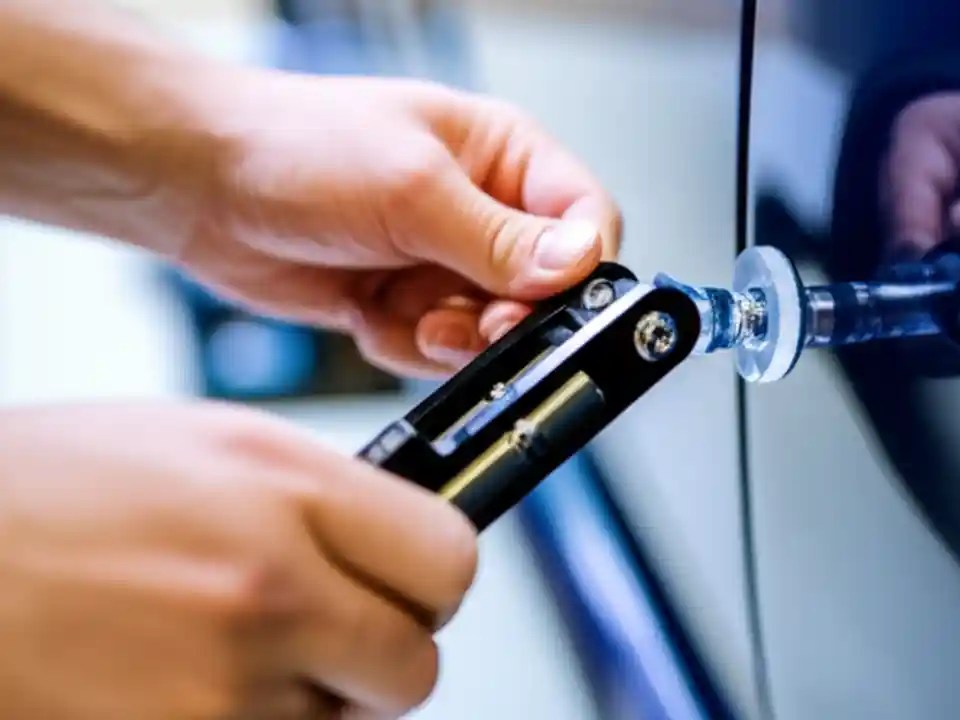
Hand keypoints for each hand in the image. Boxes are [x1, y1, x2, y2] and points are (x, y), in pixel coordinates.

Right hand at [0, 402, 477, 718]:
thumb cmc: (39, 494)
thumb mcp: (200, 446)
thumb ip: (315, 497)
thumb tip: (393, 541)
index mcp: (281, 484)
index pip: (449, 560)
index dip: (433, 583)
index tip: (412, 587)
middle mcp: (266, 583)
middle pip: (414, 665)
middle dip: (378, 658)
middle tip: (329, 637)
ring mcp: (224, 684)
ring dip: (302, 701)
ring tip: (218, 651)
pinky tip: (184, 687)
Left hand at [168, 69, 620, 376]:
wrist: (198, 186)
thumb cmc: (292, 145)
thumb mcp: (411, 189)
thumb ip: (499, 238)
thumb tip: (578, 265)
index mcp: (506, 157)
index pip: (587, 219)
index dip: (581, 269)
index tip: (550, 302)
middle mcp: (484, 211)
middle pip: (546, 291)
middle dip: (507, 319)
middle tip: (475, 324)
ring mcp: (444, 262)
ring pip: (493, 333)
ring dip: (451, 338)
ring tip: (410, 315)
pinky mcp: (406, 303)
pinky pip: (439, 352)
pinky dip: (406, 346)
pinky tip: (370, 314)